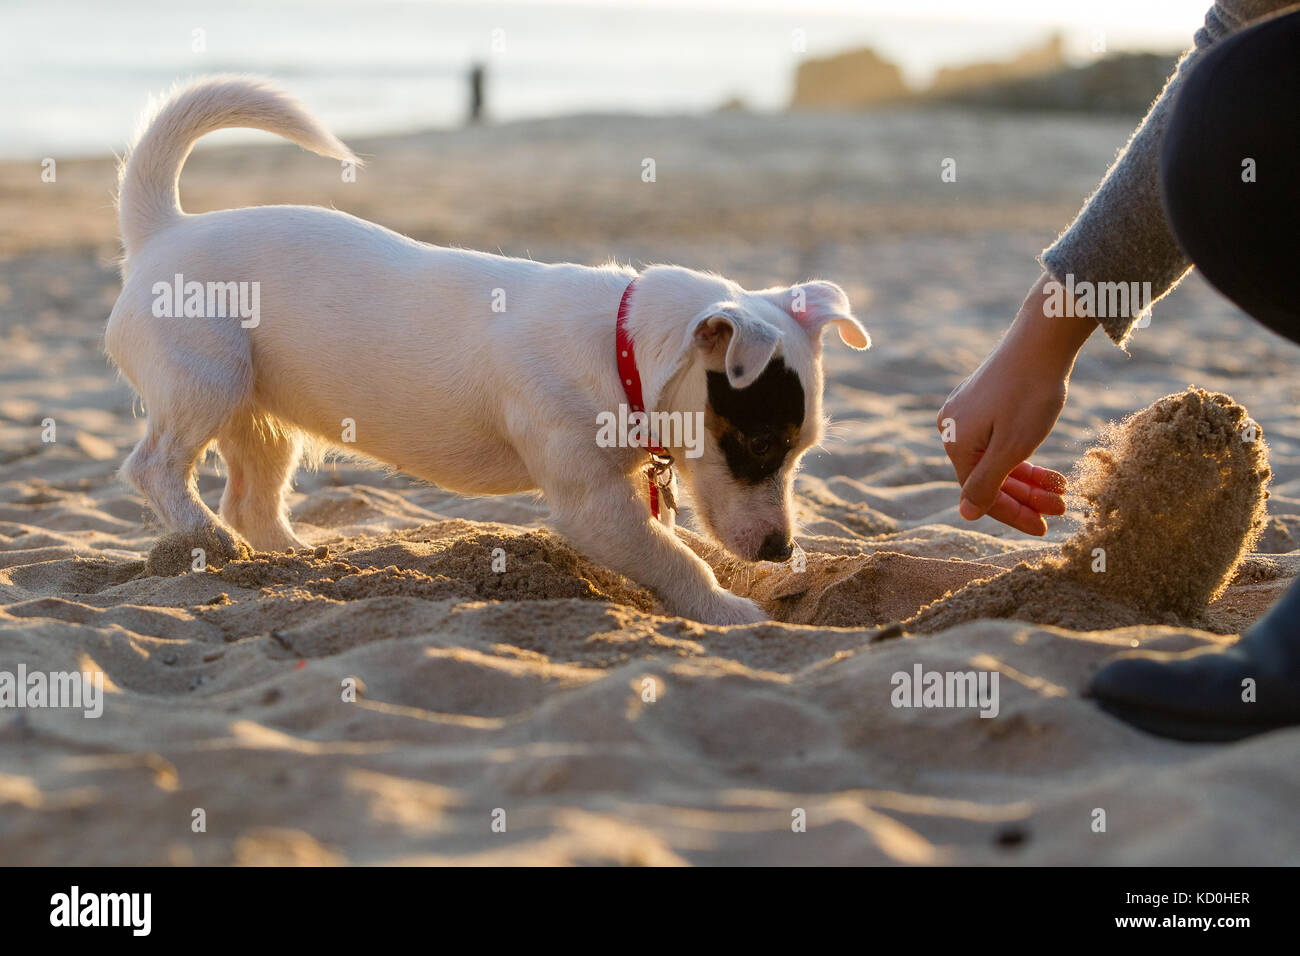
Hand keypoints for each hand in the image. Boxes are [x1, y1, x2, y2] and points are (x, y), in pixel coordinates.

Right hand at [937, 271, 1095, 534]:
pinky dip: (1023, 455)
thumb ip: (987, 483)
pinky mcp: (983, 401)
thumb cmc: (1029, 393)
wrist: (1041, 338)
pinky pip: (999, 440)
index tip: (1044, 528)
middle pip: (989, 476)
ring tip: (1061, 489)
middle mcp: (953, 429)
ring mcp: (967, 413)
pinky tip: (1046, 467)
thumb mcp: (1012, 447)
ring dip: (1029, 479)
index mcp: (955, 443)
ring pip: (997, 458)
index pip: (981, 492)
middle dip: (1026, 496)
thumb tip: (964, 514)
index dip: (1013, 514)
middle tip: (1061, 507)